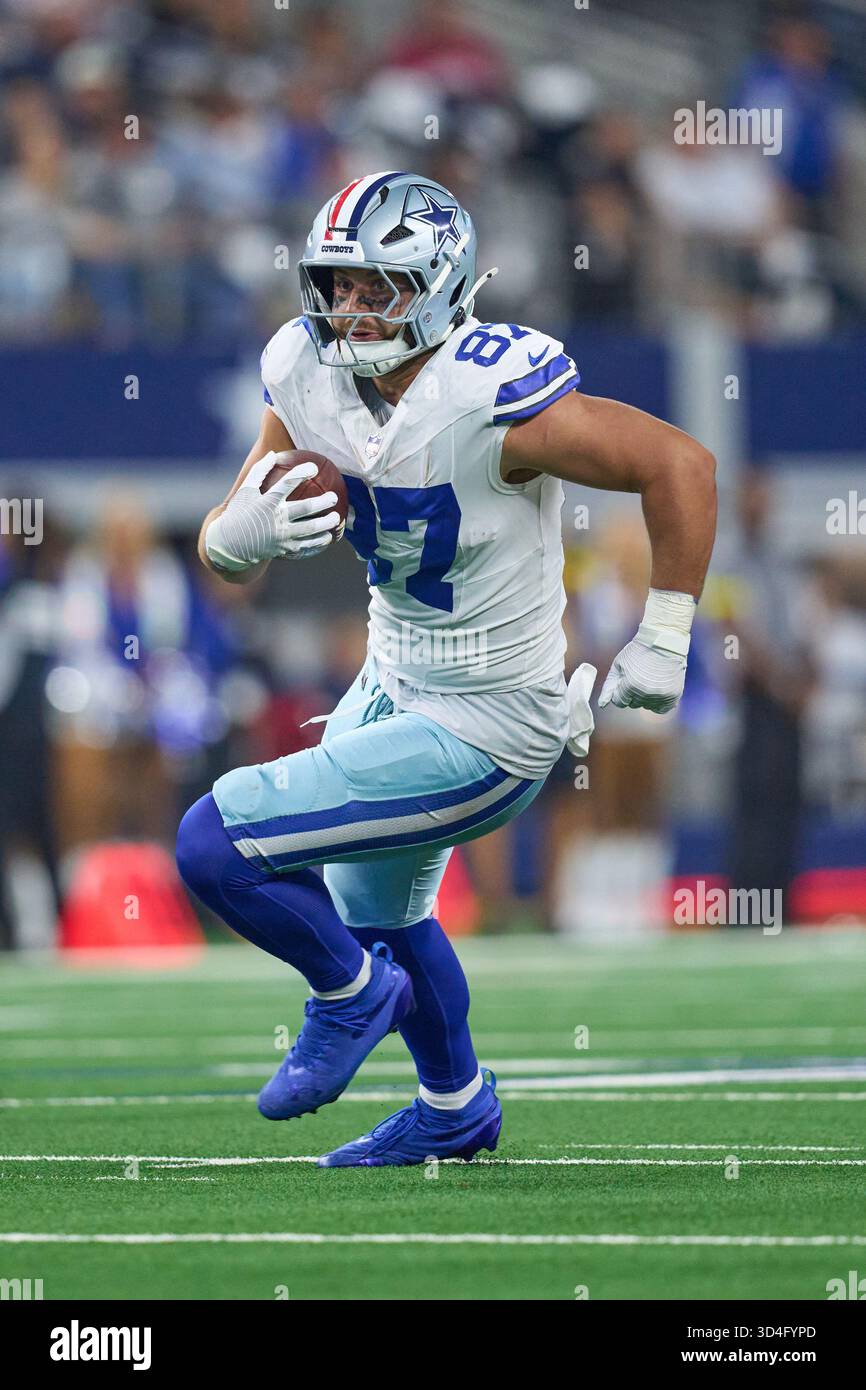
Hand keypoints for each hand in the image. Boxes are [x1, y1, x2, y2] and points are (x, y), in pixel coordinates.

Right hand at [205, 453, 340, 570]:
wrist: (229, 544)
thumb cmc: (239, 513)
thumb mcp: (245, 490)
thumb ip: (260, 471)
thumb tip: (273, 453)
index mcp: (267, 502)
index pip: (288, 483)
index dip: (302, 473)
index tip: (314, 467)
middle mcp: (276, 519)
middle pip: (306, 508)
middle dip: (323, 502)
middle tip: (333, 497)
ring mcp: (281, 536)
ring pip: (310, 529)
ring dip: (326, 524)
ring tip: (336, 519)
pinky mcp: (284, 549)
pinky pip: (305, 546)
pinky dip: (317, 543)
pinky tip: (327, 538)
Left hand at [598, 637, 685, 713]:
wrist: (664, 640)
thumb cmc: (638, 651)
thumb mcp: (619, 665)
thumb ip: (608, 687)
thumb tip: (602, 705)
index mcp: (630, 685)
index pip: (619, 702)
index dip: (621, 690)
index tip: (627, 678)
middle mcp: (646, 693)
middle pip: (633, 704)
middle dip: (632, 693)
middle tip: (640, 675)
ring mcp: (661, 695)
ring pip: (647, 706)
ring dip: (645, 696)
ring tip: (650, 678)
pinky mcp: (673, 695)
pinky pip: (662, 709)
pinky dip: (659, 702)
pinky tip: (658, 688)